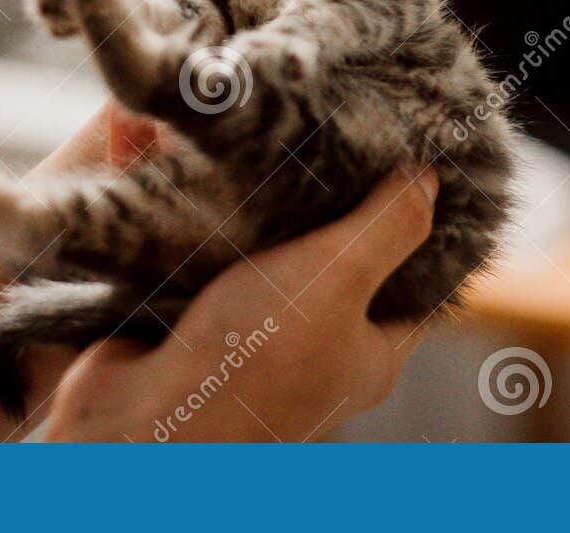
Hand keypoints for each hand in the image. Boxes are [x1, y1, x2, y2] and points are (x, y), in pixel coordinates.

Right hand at [44, 167, 438, 441]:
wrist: (138, 424)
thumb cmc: (252, 361)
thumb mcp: (339, 277)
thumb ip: (389, 227)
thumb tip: (432, 181)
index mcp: (369, 357)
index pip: (414, 285)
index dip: (418, 226)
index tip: (412, 164)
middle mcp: (318, 358)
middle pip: (342, 270)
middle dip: (334, 210)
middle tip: (334, 145)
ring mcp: (257, 349)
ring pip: (277, 267)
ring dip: (272, 218)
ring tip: (278, 151)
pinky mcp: (201, 333)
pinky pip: (220, 272)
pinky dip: (219, 233)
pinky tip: (219, 183)